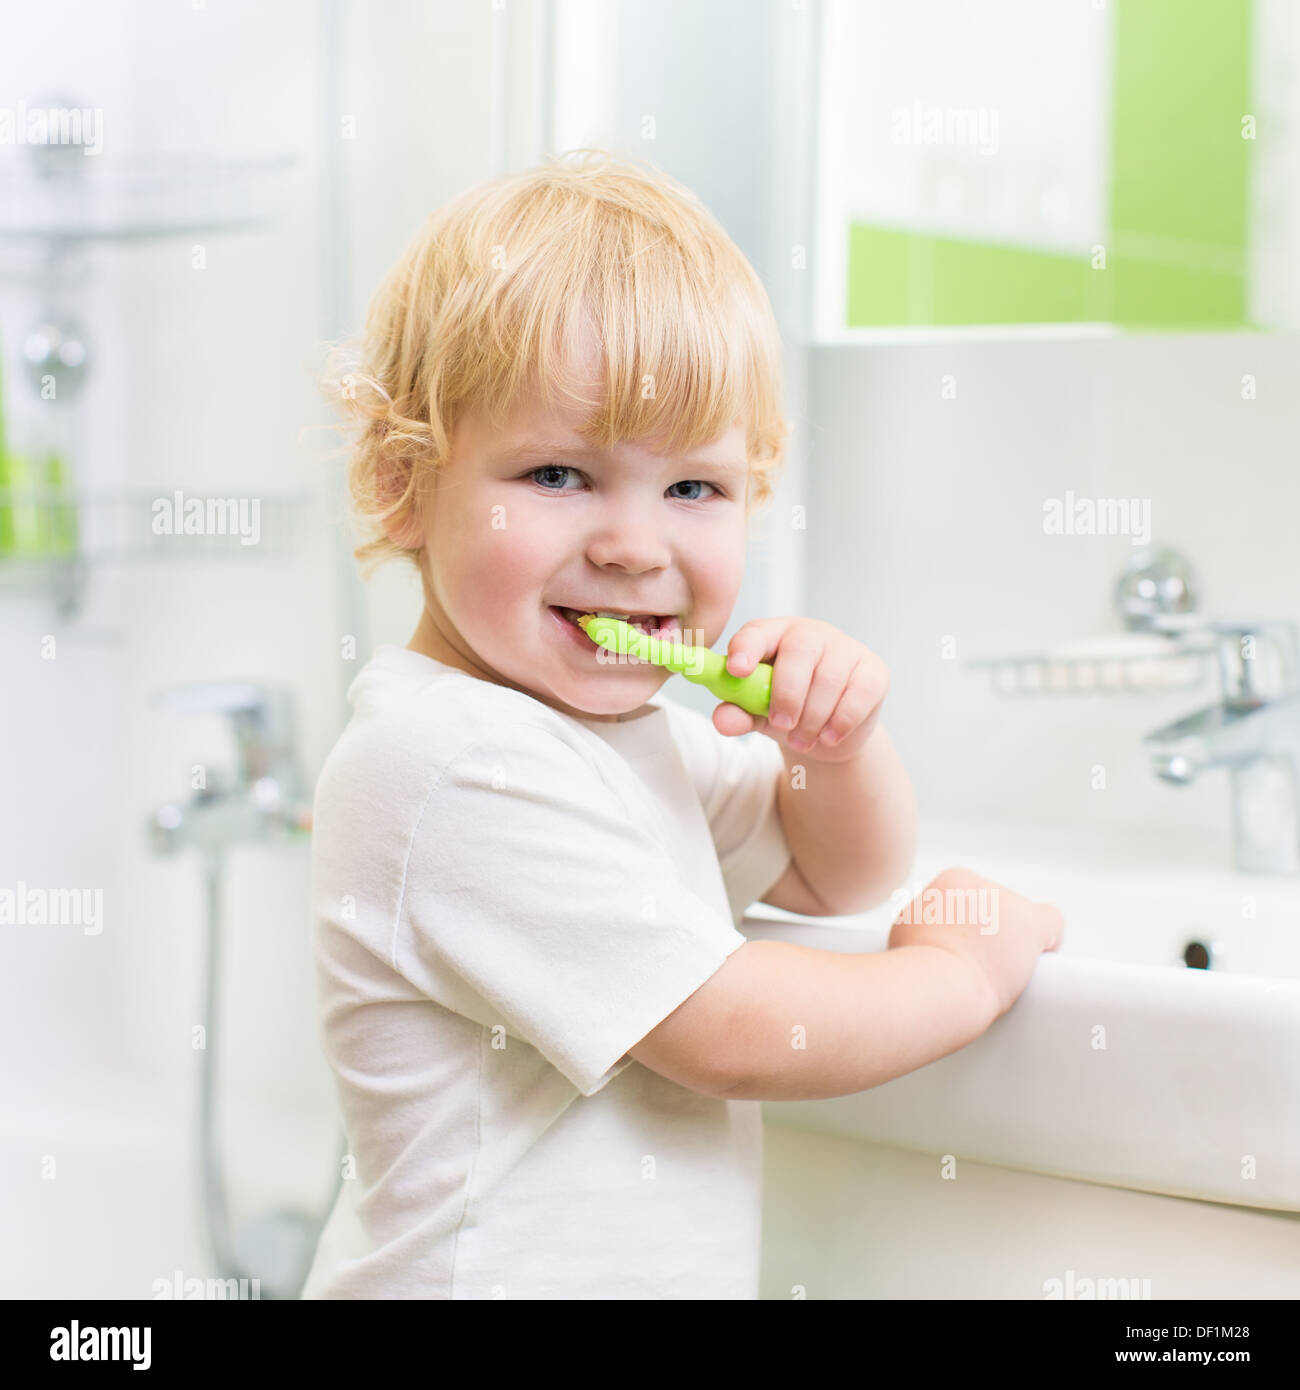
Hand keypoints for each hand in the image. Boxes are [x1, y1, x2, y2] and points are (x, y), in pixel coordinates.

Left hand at [712, 616, 889, 761]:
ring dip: (812, 718)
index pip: (757, 632)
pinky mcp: (874, 671)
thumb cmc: (786, 710)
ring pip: (829, 679)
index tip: (736, 670)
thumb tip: (722, 719)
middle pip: (799, 651)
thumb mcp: (757, 713)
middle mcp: (811, 633)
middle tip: (781, 724)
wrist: (828, 733)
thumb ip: (738, 713)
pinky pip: (859, 694)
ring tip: (801, 740)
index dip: (746, 648)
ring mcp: (846, 648)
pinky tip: (829, 737)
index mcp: (774, 635)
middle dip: (787, 694)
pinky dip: (840, 722)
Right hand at [887, 867, 1064, 1017]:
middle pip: (995, 908)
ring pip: (1020, 920)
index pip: (971, 896)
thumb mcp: (908, 931)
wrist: (938, 982)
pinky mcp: (1032, 924)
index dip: (969, 925)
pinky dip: (1048, 942)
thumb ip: (926, 922)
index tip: (962, 949)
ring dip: (1012, 944)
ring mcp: (1009, 902)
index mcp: (951, 882)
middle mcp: (982, 885)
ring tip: (998, 974)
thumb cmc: (915, 966)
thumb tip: (931, 930)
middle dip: (990, 934)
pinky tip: (1040, 961)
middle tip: (977, 966)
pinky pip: (1052, 921)